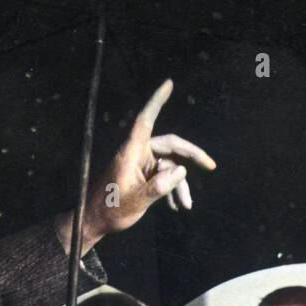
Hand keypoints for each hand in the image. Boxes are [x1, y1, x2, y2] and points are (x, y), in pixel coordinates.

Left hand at [60, 79, 215, 249]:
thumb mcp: (137, 201)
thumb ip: (159, 187)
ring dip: (179, 184)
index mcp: (131, 152)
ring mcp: (140, 164)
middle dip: (191, 156)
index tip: (168, 84)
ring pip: (169, 165)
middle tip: (211, 166)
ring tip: (185, 206)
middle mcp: (137, 153)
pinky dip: (171, 188)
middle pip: (170, 145)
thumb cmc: (111, 210)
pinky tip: (176, 206)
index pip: (145, 120)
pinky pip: (163, 175)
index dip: (157, 101)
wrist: (95, 222)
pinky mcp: (142, 175)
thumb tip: (181, 171)